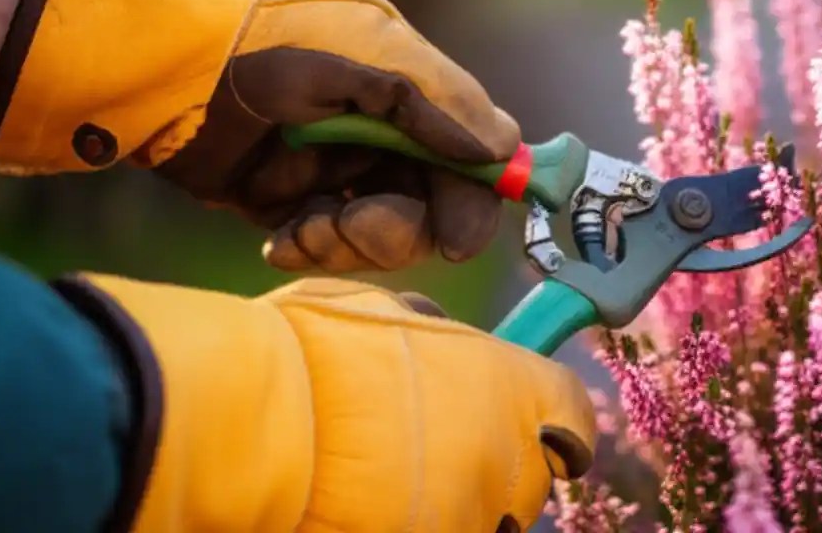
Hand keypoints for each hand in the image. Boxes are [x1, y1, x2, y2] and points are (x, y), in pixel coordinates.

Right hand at [68, 272, 597, 531]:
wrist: (251, 425)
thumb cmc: (310, 351)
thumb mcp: (379, 311)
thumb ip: (430, 334)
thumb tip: (439, 336)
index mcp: (513, 391)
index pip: (570, 414)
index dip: (551, 419)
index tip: (532, 425)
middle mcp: (506, 463)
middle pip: (527, 479)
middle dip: (490, 466)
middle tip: (430, 451)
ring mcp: (468, 520)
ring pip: (480, 519)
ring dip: (450, 504)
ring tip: (388, 484)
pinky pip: (439, 532)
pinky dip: (411, 523)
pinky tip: (364, 511)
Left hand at [153, 0, 520, 273]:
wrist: (167, 64)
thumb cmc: (272, 45)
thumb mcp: (362, 62)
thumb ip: (433, 106)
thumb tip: (502, 150)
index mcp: (412, 98)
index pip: (468, 163)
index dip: (470, 204)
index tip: (455, 241)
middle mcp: (384, 140)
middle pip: (427, 212)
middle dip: (395, 231)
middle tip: (353, 227)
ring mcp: (340, 174)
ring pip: (378, 237)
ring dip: (348, 245)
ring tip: (304, 229)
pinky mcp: (294, 204)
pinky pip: (325, 245)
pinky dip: (310, 248)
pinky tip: (279, 239)